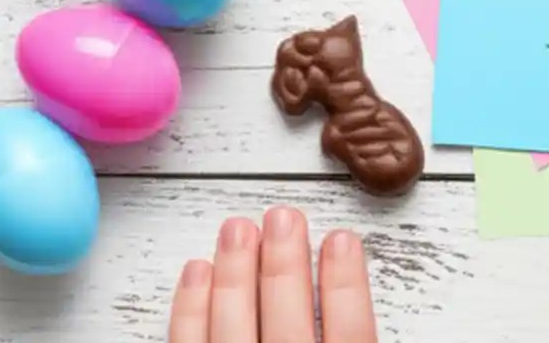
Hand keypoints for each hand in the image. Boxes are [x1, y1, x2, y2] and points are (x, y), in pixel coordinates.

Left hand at [168, 206, 378, 342]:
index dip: (347, 281)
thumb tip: (358, 286)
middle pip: (290, 320)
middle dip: (285, 263)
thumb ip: (353, 334)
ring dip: (235, 274)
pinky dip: (190, 308)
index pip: (350, 330)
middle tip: (284, 218)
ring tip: (237, 227)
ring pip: (233, 328)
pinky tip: (198, 272)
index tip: (342, 239)